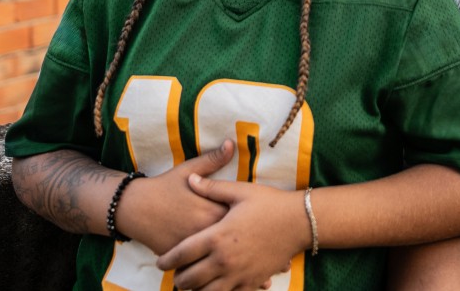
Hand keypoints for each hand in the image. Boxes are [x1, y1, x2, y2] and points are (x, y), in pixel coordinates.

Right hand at [118, 140, 235, 254]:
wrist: (133, 208)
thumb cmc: (164, 186)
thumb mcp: (188, 169)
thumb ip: (213, 160)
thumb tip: (231, 143)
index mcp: (210, 208)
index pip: (240, 216)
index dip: (245, 215)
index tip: (248, 211)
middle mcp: (203, 230)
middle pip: (231, 236)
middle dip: (237, 232)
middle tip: (242, 229)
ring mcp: (191, 248)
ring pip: (215, 252)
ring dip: (222, 248)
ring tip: (230, 244)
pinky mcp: (179, 259)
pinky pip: (198, 263)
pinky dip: (205, 259)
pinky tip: (211, 255)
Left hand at [155, 175, 306, 289]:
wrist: (300, 222)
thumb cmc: (270, 203)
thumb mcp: (240, 191)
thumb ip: (212, 187)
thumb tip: (191, 179)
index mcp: (218, 236)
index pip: (182, 254)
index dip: (167, 260)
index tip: (159, 262)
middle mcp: (225, 259)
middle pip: (190, 279)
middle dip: (179, 279)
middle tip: (175, 275)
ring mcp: (239, 274)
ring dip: (196, 290)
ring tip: (191, 285)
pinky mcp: (252, 282)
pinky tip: (215, 288)